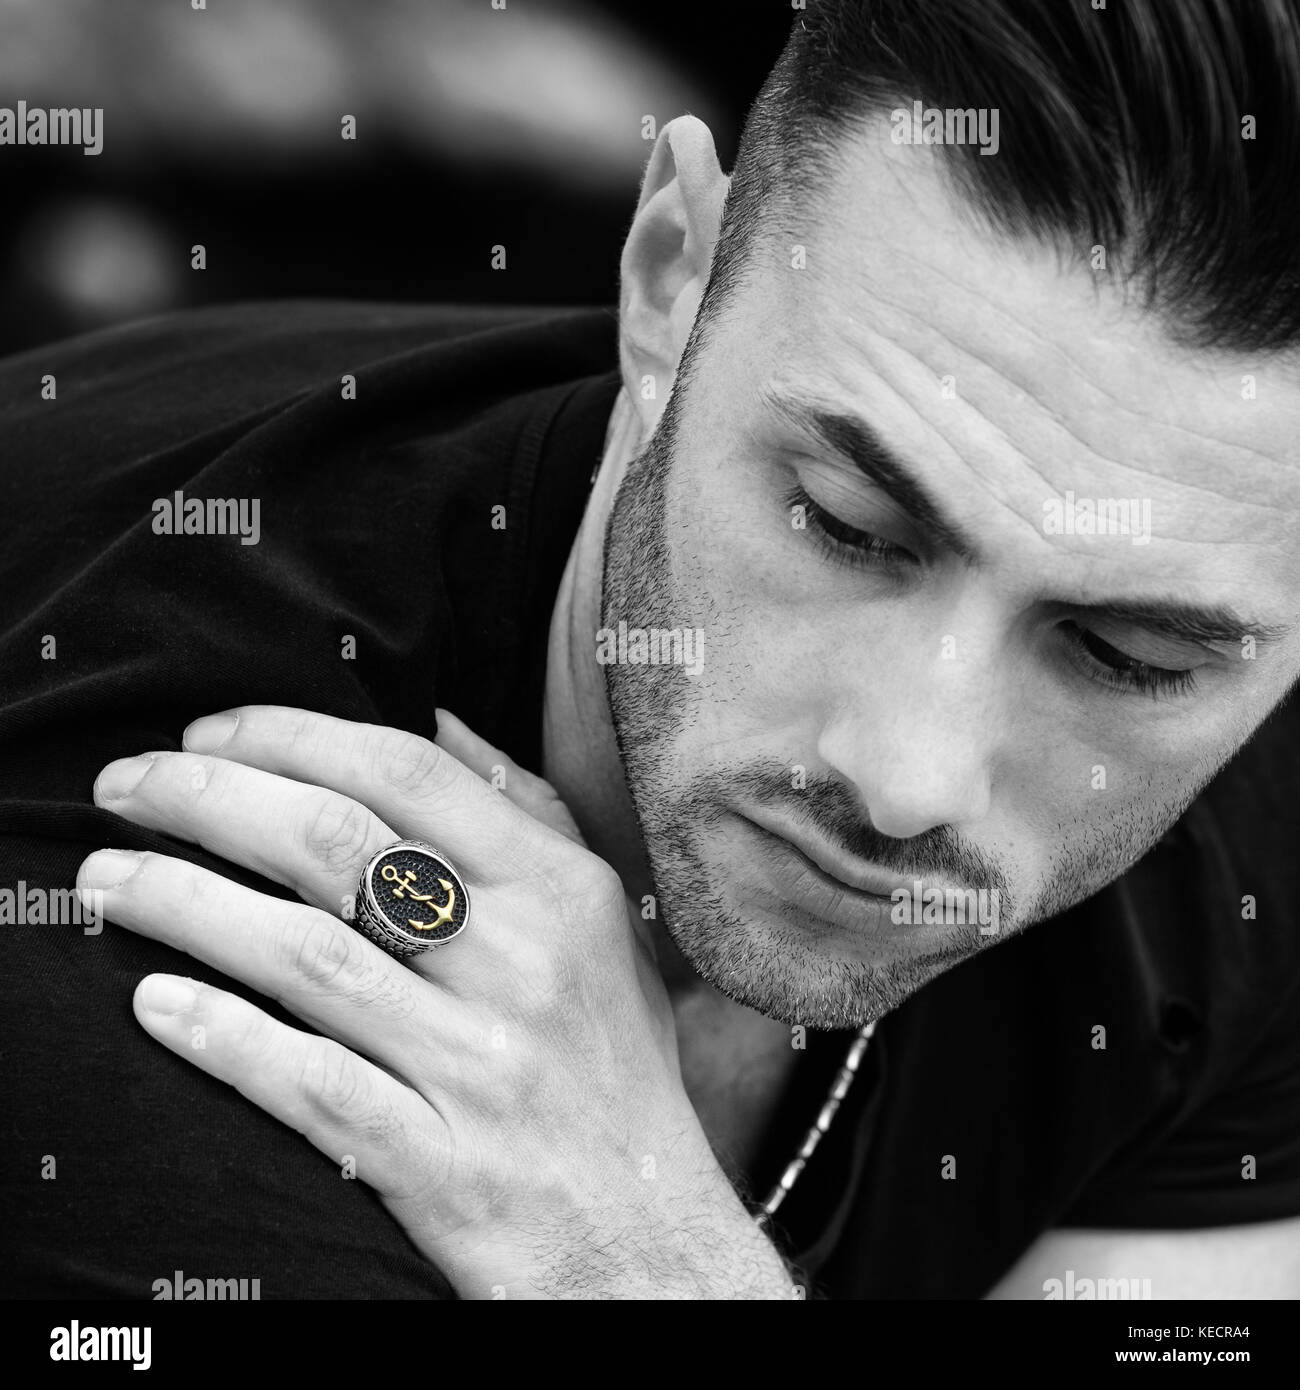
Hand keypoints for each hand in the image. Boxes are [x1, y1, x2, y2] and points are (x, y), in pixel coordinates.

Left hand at [76, 706, 792, 1297]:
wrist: (649, 1239)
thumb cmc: (615, 1064)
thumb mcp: (604, 922)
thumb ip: (530, 812)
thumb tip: (439, 718)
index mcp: (560, 891)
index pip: (409, 775)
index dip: (292, 736)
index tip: (210, 730)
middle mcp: (520, 964)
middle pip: (338, 847)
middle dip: (210, 800)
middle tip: (125, 784)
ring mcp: (478, 1067)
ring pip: (306, 957)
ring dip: (186, 907)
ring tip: (105, 880)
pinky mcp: (440, 1165)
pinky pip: (312, 1088)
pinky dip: (225, 1040)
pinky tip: (156, 1005)